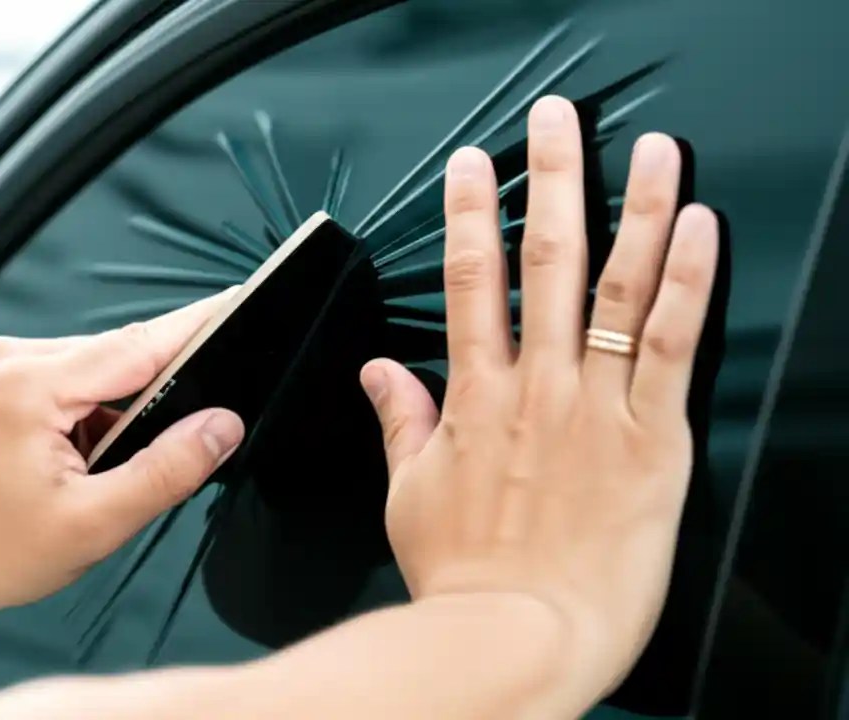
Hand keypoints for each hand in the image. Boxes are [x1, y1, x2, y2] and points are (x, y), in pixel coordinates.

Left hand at [0, 291, 244, 621]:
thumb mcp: (90, 527)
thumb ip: (164, 472)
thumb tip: (221, 426)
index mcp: (32, 387)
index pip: (141, 344)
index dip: (198, 328)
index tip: (241, 301)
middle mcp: (7, 356)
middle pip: (116, 357)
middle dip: (144, 401)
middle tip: (130, 464)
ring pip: (87, 368)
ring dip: (105, 410)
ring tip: (81, 473)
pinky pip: (55, 374)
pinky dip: (75, 408)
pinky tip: (58, 456)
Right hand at [360, 96, 718, 706]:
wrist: (517, 638)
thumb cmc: (467, 578)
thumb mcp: (408, 494)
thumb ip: (399, 422)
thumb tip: (377, 373)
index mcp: (475, 398)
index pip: (471, 281)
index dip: (472, 213)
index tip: (475, 165)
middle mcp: (536, 387)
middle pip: (546, 260)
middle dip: (551, 179)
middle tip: (556, 121)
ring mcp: (595, 407)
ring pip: (617, 287)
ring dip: (633, 208)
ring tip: (649, 150)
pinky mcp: (652, 439)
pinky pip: (671, 344)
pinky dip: (685, 281)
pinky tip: (696, 228)